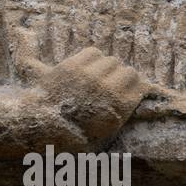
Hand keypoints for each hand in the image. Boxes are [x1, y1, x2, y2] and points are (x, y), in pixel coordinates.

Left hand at [34, 46, 149, 144]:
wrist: (45, 126)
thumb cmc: (77, 134)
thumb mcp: (107, 129)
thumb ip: (122, 109)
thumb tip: (134, 91)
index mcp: (119, 107)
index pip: (140, 84)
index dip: (134, 86)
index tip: (129, 88)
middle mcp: (107, 88)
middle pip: (127, 71)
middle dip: (121, 77)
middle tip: (111, 83)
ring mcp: (89, 75)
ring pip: (110, 60)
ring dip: (107, 67)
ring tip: (98, 76)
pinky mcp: (72, 66)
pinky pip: (92, 52)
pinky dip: (93, 58)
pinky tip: (87, 67)